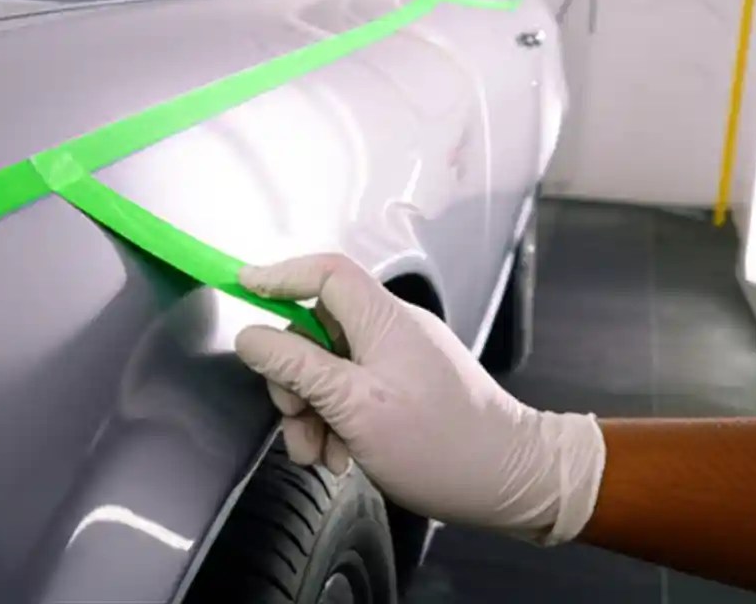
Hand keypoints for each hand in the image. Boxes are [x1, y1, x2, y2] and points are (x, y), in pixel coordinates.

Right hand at [234, 253, 605, 544]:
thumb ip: (296, 367)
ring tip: (320, 455)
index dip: (280, 275)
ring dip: (312, 413)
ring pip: (329, 369)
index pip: (325, 272)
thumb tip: (250, 336)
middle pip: (316, 331)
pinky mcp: (406, 387)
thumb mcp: (353, 406)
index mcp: (384, 319)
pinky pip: (352, 392)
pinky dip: (337, 423)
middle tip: (294, 421)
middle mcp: (392, 330)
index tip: (243, 287)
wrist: (512, 482)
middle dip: (293, 380)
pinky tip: (341, 457)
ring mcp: (400, 359)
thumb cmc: (442, 445)